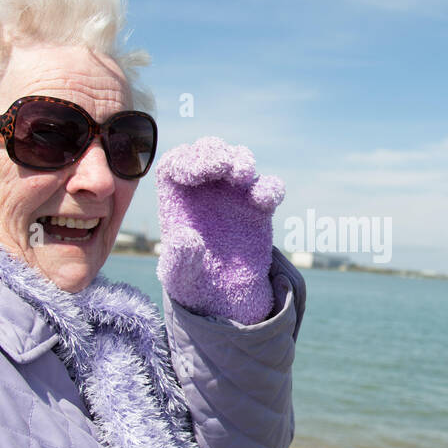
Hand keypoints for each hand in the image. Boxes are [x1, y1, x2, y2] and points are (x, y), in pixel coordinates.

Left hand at [155, 136, 283, 324]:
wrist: (223, 296)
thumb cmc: (192, 281)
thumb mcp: (179, 276)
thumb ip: (179, 258)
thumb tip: (186, 238)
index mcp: (177, 197)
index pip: (177, 163)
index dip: (185, 160)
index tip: (195, 173)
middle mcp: (205, 189)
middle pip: (208, 151)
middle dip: (216, 153)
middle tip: (224, 168)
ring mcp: (233, 194)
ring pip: (238, 159)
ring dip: (241, 161)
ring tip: (242, 176)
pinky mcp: (258, 207)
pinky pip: (268, 187)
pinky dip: (270, 189)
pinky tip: (264, 202)